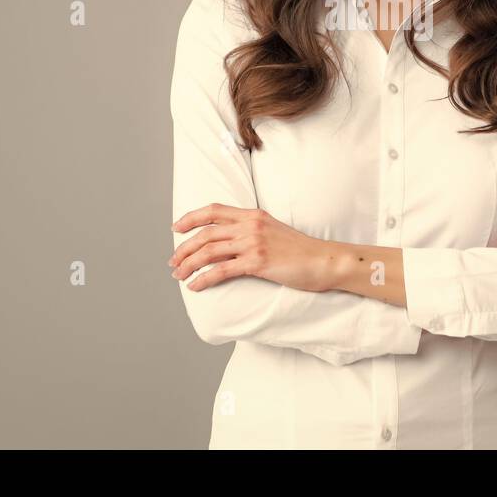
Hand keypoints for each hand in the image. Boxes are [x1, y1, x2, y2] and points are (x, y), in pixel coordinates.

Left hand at [169, 205, 330, 292]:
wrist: (324, 260)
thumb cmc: (301, 250)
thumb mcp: (273, 230)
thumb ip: (252, 230)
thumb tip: (229, 241)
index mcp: (253, 215)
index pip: (214, 210)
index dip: (191, 218)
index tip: (176, 228)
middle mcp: (250, 226)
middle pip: (206, 233)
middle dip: (184, 248)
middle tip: (173, 262)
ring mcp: (253, 243)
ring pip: (209, 252)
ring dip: (189, 264)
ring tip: (179, 276)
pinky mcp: (257, 263)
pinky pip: (221, 270)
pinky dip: (204, 279)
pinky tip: (195, 286)